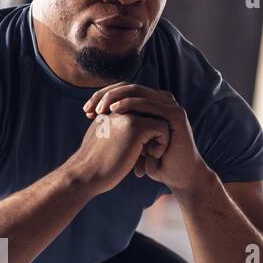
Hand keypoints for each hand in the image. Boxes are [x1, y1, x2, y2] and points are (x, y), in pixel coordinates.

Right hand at [65, 110, 169, 196]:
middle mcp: (119, 108)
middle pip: (151, 113)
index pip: (141, 110)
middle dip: (155, 130)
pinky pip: (162, 127)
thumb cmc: (94, 166)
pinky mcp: (136, 126)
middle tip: (150, 152)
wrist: (85, 175)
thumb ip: (116, 133)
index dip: (147, 128)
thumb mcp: (104, 143)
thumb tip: (132, 138)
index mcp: (111, 110)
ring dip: (160, 136)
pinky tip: (150, 156)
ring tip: (150, 154)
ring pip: (159, 118)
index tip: (144, 150)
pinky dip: (162, 143)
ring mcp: (128, 115)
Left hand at [82, 83, 209, 190]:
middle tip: (89, 108)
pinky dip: (131, 104)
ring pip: (137, 91)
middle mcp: (160, 100)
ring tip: (99, 108)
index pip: (122, 91)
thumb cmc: (152, 162)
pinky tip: (115, 110)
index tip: (85, 111)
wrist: (177, 175)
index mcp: (150, 103)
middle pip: (128, 87)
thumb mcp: (131, 142)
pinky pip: (150, 104)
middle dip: (105, 95)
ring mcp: (169, 105)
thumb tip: (94, 118)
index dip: (102, 97)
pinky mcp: (176, 114)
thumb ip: (119, 127)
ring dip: (115, 98)